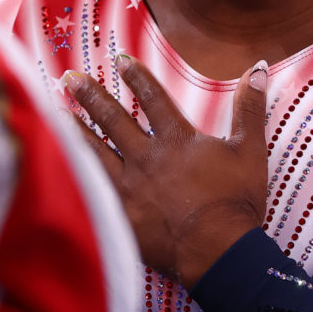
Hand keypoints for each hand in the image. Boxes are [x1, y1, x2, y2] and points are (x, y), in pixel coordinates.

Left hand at [66, 55, 269, 287]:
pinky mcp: (119, 214)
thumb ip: (250, 108)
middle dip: (89, 95)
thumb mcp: (250, 151)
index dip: (136, 76)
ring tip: (54, 113)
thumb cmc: (236, 202)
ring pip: (94, 151)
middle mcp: (146, 157)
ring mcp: (128, 186)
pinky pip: (89, 188)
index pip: (152, 98)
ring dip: (73, 130)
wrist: (218, 252)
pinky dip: (72, 173)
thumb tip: (258, 69)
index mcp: (176, 140)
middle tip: (69, 78)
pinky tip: (57, 165)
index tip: (119, 59)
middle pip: (112, 119)